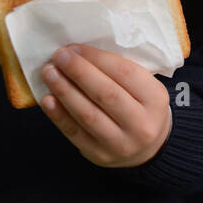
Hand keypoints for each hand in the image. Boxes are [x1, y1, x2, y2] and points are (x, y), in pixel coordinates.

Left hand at [39, 44, 171, 166]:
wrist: (149, 148)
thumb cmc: (140, 105)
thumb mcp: (143, 86)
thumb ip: (118, 71)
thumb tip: (78, 52)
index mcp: (155, 98)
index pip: (124, 72)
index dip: (96, 58)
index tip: (74, 47)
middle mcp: (142, 124)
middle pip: (106, 94)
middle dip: (78, 72)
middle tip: (58, 56)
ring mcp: (121, 144)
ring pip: (88, 115)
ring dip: (64, 91)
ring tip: (49, 73)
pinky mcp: (100, 155)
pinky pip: (75, 134)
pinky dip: (59, 115)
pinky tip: (47, 99)